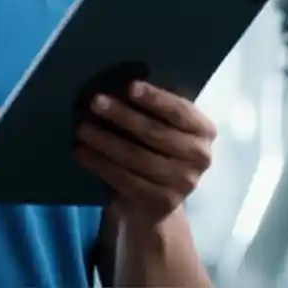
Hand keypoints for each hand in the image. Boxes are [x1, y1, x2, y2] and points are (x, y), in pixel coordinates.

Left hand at [74, 81, 215, 226]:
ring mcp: (184, 184)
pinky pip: (126, 180)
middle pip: (155, 133)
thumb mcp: (162, 125)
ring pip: (137, 157)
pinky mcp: (162, 203)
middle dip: (122, 115)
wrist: (154, 199)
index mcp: (204, 130)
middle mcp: (200, 157)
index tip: (129, 86)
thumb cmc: (155, 147)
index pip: (179, 111)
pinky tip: (82, 152)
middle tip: (95, 101)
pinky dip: (101, 164)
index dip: (155, 98)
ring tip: (83, 127)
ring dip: (106, 140)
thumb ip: (152, 109)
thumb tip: (119, 84)